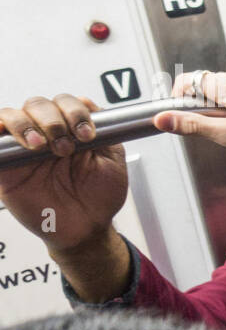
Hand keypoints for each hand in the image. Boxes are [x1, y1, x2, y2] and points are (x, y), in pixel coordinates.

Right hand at [0, 96, 126, 252]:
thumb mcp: (111, 160)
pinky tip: (5, 134)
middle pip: (37, 104)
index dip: (75, 112)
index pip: (64, 103)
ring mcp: (23, 147)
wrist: (87, 227)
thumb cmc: (100, 196)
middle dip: (52, 120)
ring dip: (25, 124)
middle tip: (65, 147)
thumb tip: (87, 102)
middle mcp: (46, 134)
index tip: (86, 134)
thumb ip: (104, 131)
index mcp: (71, 129)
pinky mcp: (5, 166)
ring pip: (11, 115)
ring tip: (41, 145)